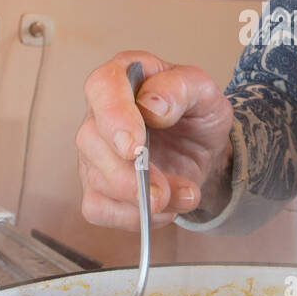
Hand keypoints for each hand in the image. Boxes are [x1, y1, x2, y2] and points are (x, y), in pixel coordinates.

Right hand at [77, 50, 233, 230]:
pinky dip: (133, 217)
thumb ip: (180, 88)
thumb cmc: (196, 113)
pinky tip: (163, 209)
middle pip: (92, 142)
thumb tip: (152, 106)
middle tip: (164, 191)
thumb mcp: (203, 90)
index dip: (114, 117)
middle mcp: (100, 114)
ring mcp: (95, 152)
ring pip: (97, 180)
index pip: (102, 88)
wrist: (204, 149)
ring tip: (185, 195)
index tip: (134, 147)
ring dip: (143, 200)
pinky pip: (99, 209)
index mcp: (122, 77)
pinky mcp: (98, 186)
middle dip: (130, 175)